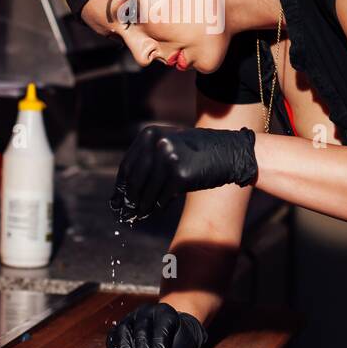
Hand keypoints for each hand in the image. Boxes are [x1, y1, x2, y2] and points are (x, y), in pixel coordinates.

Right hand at [106, 302, 207, 347]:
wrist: (173, 330)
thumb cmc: (179, 340)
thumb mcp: (182, 347)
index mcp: (165, 313)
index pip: (160, 333)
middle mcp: (147, 311)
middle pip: (141, 332)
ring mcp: (132, 316)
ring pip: (125, 330)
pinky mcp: (122, 324)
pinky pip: (113, 332)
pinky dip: (112, 343)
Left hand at [109, 125, 256, 223]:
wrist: (230, 152)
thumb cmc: (198, 151)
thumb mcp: (170, 143)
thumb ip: (149, 158)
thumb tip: (125, 187)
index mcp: (149, 134)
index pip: (128, 165)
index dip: (121, 185)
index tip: (116, 198)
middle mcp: (157, 144)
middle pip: (134, 180)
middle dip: (129, 199)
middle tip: (124, 211)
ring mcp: (168, 159)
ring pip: (147, 192)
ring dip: (142, 206)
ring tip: (138, 214)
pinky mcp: (180, 176)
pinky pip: (162, 198)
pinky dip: (157, 206)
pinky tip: (155, 209)